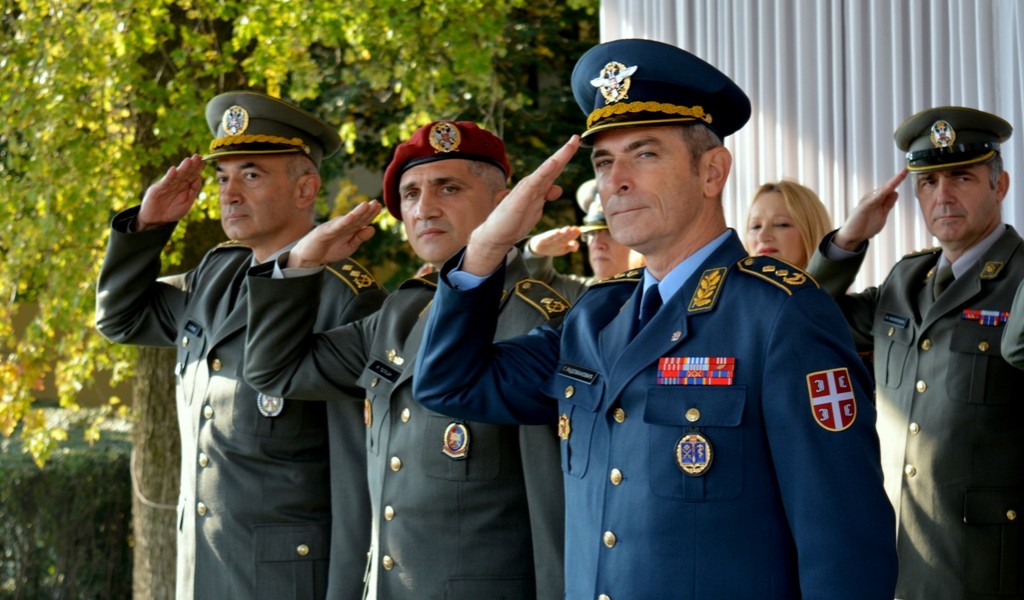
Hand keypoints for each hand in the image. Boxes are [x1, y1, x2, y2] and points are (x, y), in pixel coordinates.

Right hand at [136, 155, 204, 230]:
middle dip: (192, 165)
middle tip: (197, 157)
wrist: (156, 221)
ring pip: (176, 175)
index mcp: (184, 187)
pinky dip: (169, 176)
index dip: (197, 168)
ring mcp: (166, 185)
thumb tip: (199, 178)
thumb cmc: (172, 212)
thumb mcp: (186, 203)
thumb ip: (193, 191)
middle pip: (185, 173)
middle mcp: (176, 184)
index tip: (203, 161)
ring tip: (188, 160)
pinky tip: (174, 170)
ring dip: (182, 168)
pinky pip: (165, 182)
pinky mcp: (157, 189)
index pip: (192, 175)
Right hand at [287, 200, 381, 267]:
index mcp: (350, 228)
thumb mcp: (350, 246)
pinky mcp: (325, 232)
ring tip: (366, 205)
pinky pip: (335, 227)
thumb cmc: (330, 250)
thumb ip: (360, 237)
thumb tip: (373, 228)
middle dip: (367, 210)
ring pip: (347, 219)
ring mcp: (334, 227)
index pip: (362, 220)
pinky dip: (343, 222)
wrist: (311, 256)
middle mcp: (343, 225)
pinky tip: (351, 217)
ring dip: (357, 212)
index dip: (371, 214)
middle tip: (376, 202)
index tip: (379, 206)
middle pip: (357, 217)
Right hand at [464, 136, 580, 274]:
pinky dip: (546, 170)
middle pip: (552, 165)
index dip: (565, 157)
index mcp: (537, 187)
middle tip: (577, 137)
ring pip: (547, 169)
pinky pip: (536, 181)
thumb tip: (557, 187)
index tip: (576, 144)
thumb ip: (545, 197)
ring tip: (571, 144)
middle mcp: (533, 184)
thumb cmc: (513, 222)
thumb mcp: (536, 208)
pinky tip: (555, 162)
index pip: (554, 170)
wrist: (496, 235)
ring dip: (560, 156)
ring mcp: (527, 189)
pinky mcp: (522, 196)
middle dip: (566, 151)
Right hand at [833, 170, 907, 250]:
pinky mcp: (864, 207)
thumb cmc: (865, 227)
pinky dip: (883, 193)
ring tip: (902, 174)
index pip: (889, 189)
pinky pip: (875, 198)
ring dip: (892, 182)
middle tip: (906, 170)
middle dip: (897, 178)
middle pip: (887, 186)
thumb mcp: (882, 215)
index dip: (898, 180)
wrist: (852, 237)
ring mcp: (868, 201)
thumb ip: (888, 204)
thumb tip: (895, 192)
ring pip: (882, 190)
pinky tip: (890, 188)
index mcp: (877, 200)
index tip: (906, 172)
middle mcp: (872, 198)